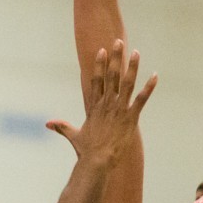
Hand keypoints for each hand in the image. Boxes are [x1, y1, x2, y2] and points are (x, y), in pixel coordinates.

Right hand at [47, 40, 156, 166]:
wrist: (97, 161)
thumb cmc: (86, 151)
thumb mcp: (73, 136)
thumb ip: (62, 127)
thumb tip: (47, 124)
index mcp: (94, 106)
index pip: (96, 80)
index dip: (99, 64)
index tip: (102, 50)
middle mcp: (106, 104)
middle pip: (111, 76)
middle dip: (115, 58)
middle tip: (118, 41)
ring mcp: (119, 109)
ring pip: (127, 83)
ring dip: (132, 67)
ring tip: (136, 52)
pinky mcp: (131, 118)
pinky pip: (141, 99)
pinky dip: (149, 88)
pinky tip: (155, 76)